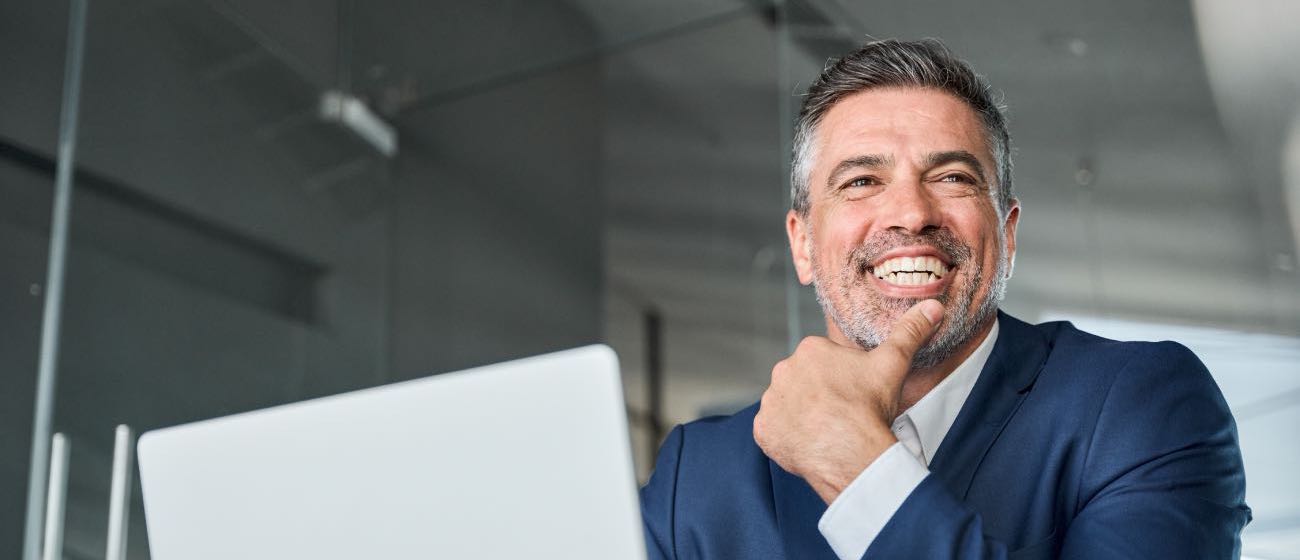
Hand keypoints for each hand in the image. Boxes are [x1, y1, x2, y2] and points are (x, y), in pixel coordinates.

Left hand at [753, 299, 944, 503]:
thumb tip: (933, 307)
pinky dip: (787, 437)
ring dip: (801, 415)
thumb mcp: (893, 363)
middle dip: (819, 396)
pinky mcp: (763, 430)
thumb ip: (910, 332)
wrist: (851, 450)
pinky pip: (773, 431)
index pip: (823, 362)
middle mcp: (783, 370)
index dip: (841, 381)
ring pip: (787, 406)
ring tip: (827, 430)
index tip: (853, 395)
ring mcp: (770, 401)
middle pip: (803, 383)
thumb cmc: (870, 407)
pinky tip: (809, 444)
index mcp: (810, 349)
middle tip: (841, 414)